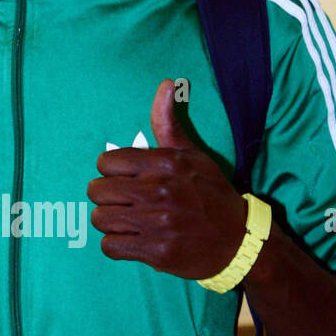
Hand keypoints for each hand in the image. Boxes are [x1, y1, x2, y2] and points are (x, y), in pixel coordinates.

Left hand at [87, 79, 246, 278]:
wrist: (239, 241)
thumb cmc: (211, 194)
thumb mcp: (193, 155)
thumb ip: (168, 123)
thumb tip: (166, 83)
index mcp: (165, 163)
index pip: (106, 162)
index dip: (110, 172)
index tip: (123, 179)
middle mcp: (159, 190)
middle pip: (97, 191)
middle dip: (106, 197)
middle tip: (122, 202)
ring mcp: (157, 223)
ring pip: (100, 219)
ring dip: (109, 222)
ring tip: (126, 222)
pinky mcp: (156, 252)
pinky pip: (110, 247)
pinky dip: (116, 245)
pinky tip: (132, 240)